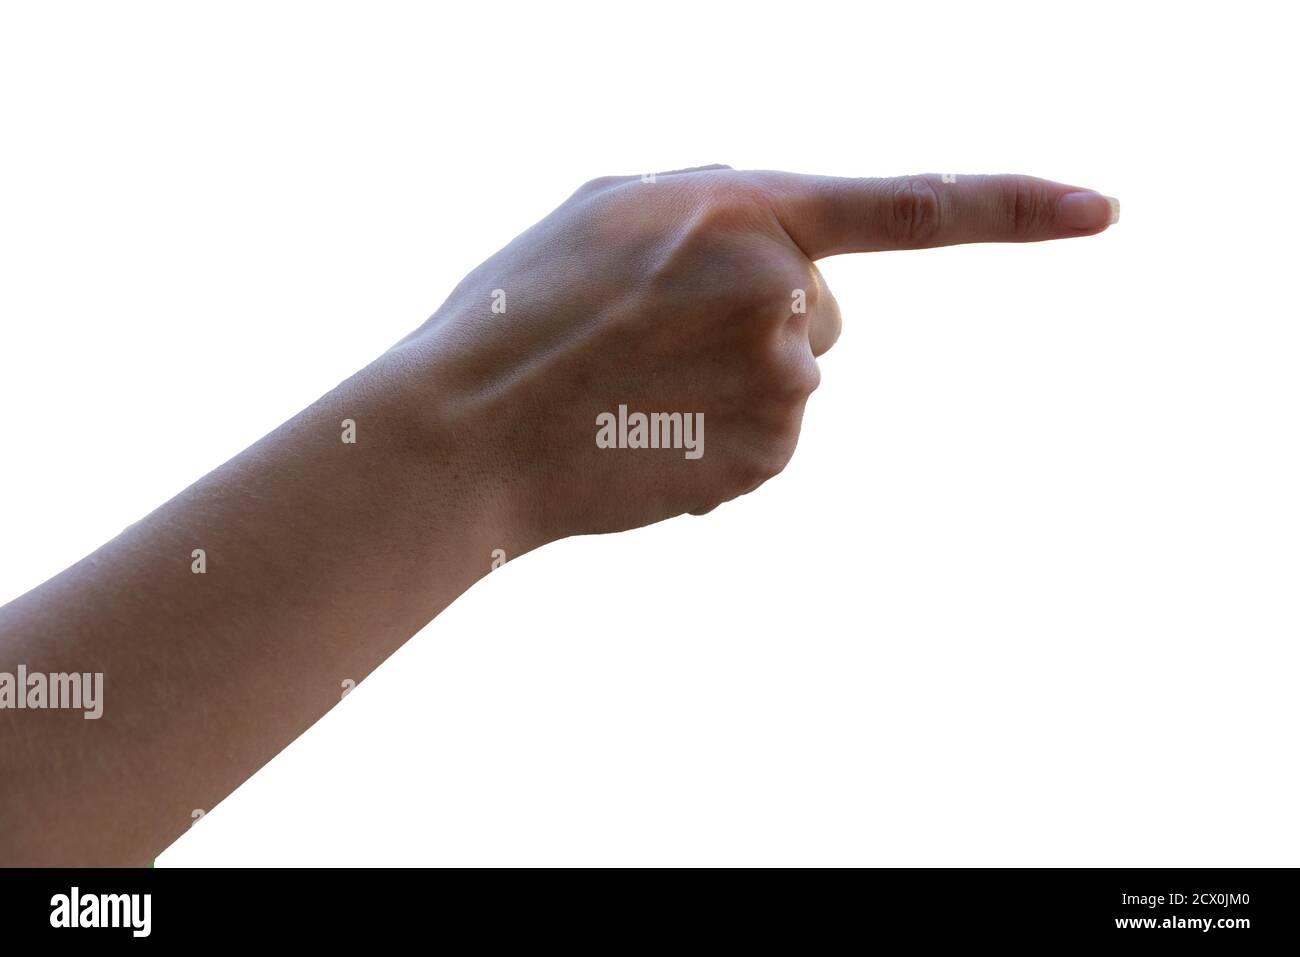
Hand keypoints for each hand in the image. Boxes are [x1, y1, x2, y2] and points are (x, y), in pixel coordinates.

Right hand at [396, 166, 1116, 546]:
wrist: (467, 429)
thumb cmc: (523, 307)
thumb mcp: (613, 207)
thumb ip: (718, 207)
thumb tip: (792, 259)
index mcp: (749, 209)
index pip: (915, 206)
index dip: (1016, 204)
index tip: (1106, 208)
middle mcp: (786, 296)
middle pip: (824, 311)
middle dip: (761, 319)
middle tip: (653, 337)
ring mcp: (782, 389)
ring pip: (796, 380)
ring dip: (733, 383)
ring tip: (636, 388)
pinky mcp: (766, 463)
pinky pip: (771, 440)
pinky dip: (723, 438)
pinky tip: (649, 434)